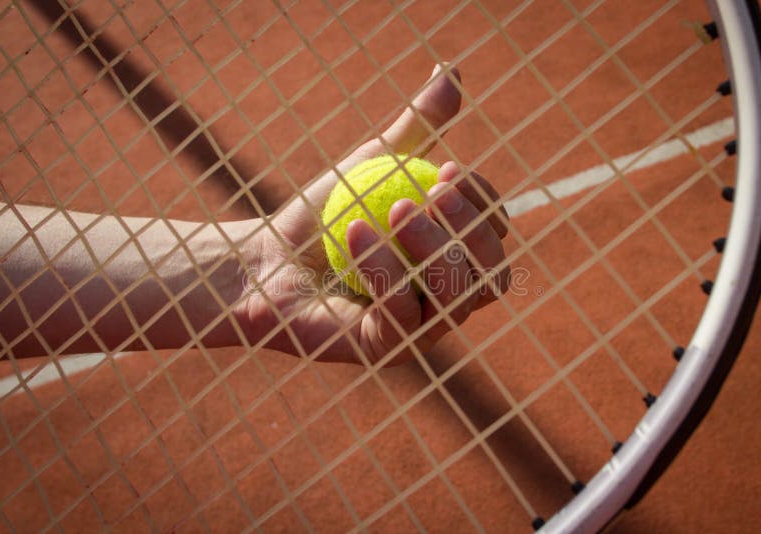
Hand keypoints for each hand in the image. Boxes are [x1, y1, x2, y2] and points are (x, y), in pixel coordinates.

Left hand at [238, 65, 509, 365]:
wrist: (265, 258)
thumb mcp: (375, 162)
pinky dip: (385, 270)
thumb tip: (449, 70)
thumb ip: (417, 127)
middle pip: (492, 273)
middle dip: (471, 230)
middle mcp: (447, 298)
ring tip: (393, 209)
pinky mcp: (386, 350)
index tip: (448, 169)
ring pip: (460, 299)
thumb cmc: (324, 214)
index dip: (483, 202)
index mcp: (455, 258)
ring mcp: (421, 328)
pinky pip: (406, 317)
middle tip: (431, 189)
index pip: (495, 235)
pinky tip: (356, 233)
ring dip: (435, 248)